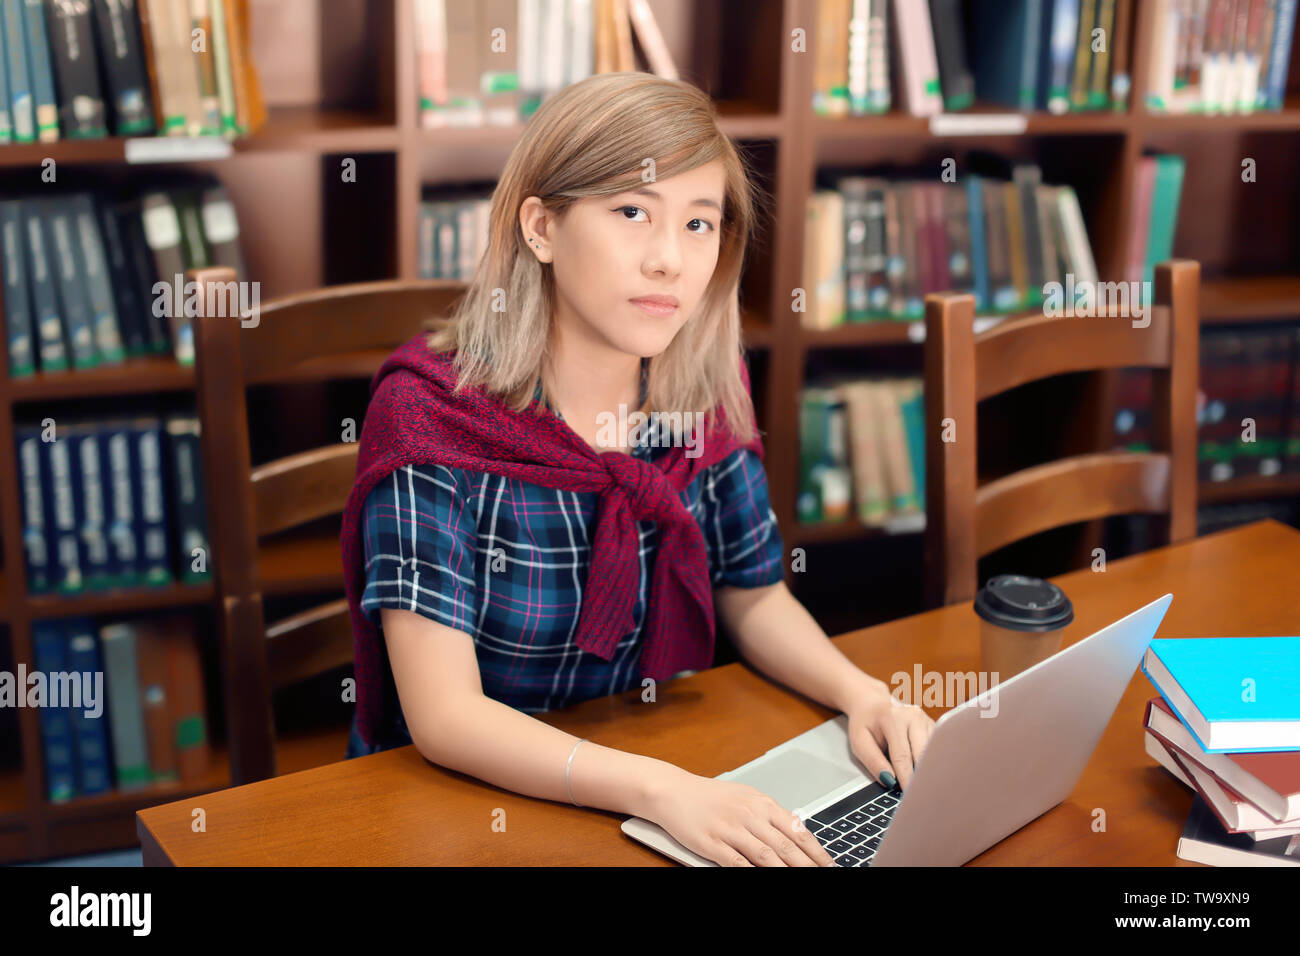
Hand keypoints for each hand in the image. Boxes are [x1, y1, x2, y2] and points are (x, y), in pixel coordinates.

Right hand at [646, 771, 836, 866]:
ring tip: (801, 881)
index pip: (797, 830)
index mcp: (761, 803)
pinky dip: (752, 873)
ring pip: (766, 856)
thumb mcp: (746, 797)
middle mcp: (749, 815)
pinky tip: (763, 878)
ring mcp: (731, 829)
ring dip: (785, 872)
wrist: (674, 791)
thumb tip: (797, 831)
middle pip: (786, 846)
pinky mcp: (713, 843)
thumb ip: (770, 815)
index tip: (830, 864)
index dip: (816, 851)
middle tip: (824, 876)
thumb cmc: (710, 796)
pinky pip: (737, 863)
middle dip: (808, 866)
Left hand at [844, 683, 935, 790]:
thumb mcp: (859, 741)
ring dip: (929, 771)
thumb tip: (889, 780)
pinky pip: (937, 748)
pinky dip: (933, 763)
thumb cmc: (865, 723)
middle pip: (922, 754)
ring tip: (928, 789)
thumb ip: (873, 761)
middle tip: (922, 797)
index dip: (906, 778)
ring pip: (933, 752)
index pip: (902, 756)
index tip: (909, 796)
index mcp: (893, 718)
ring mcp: (926, 719)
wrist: (872, 703)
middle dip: (921, 776)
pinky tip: (932, 776)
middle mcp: (914, 716)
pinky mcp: (933, 725)